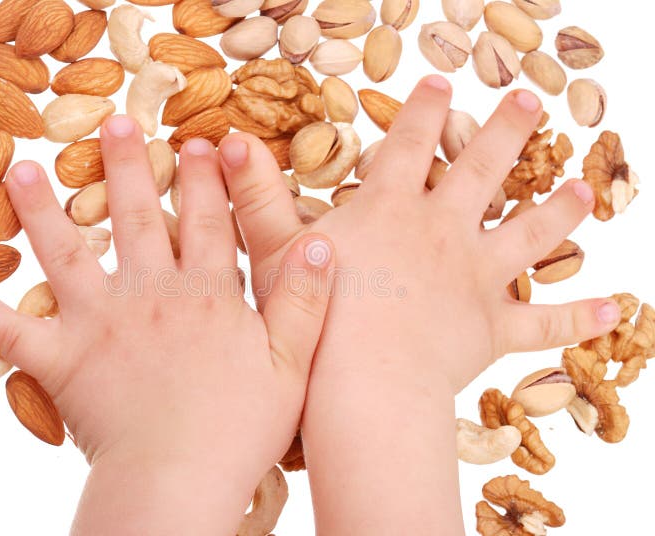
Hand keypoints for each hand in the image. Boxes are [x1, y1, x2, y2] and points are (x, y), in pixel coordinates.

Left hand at [0, 116, 335, 534]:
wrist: (179, 480)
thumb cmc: (240, 428)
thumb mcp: (292, 362)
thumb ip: (304, 299)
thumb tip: (322, 242)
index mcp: (204, 294)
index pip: (206, 221)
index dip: (206, 179)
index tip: (202, 140)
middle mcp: (148, 294)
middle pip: (134, 217)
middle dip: (127, 166)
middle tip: (115, 123)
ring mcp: (99, 323)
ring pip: (64, 254)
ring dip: (41, 210)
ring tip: (20, 169)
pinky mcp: (61, 361)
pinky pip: (12, 331)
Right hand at [218, 76, 620, 533]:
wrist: (362, 382)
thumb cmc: (314, 319)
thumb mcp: (276, 249)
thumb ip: (254, 195)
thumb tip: (222, 142)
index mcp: (392, 207)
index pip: (410, 143)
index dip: (425, 110)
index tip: (442, 83)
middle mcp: (443, 230)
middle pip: (483, 168)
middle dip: (508, 130)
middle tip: (530, 100)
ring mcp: (474, 276)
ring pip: (529, 233)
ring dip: (558, 210)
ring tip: (585, 190)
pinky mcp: (491, 326)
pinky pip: (542, 322)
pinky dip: (579, 316)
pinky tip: (615, 309)